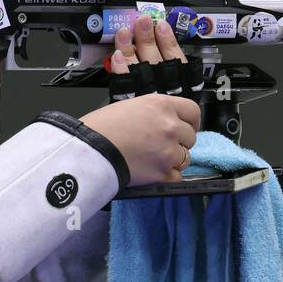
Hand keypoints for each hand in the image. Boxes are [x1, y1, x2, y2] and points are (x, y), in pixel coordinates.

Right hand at [78, 13, 200, 185]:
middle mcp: (170, 126)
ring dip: (173, 159)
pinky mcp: (163, 173)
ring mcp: (169, 151)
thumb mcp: (132, 106)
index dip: (190, 121)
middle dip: (179, 141)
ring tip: (151, 158)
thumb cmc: (101, 127)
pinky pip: (177, 176)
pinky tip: (150, 170)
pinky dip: (166, 176)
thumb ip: (155, 113)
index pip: (193, 111)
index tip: (185, 128)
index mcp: (162, 105)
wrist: (89, 150)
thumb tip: (168, 122)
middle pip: (190, 136)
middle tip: (159, 145)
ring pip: (185, 157)